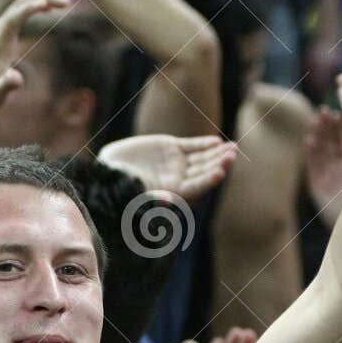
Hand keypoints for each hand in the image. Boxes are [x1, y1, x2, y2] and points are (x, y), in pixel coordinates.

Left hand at [0, 0, 67, 104]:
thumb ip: (5, 86)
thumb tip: (16, 78)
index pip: (13, 17)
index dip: (29, 9)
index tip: (46, 3)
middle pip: (20, 3)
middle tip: (66, 1)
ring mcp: (1, 27)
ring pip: (21, 3)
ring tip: (65, 2)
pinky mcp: (4, 30)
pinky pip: (21, 10)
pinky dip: (36, 5)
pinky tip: (49, 8)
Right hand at [98, 135, 237, 200]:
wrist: (109, 166)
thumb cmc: (119, 185)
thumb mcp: (134, 192)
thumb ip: (152, 197)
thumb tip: (170, 200)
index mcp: (174, 193)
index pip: (197, 187)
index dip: (209, 179)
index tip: (221, 172)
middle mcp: (180, 178)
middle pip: (204, 170)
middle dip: (219, 163)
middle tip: (232, 154)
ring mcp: (178, 162)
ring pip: (203, 158)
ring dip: (217, 153)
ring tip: (232, 147)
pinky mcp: (172, 147)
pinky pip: (193, 146)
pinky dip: (205, 144)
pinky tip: (216, 142)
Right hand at [303, 107, 341, 223]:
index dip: (340, 129)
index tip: (337, 113)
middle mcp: (337, 172)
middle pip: (331, 145)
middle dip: (327, 128)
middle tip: (323, 110)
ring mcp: (326, 179)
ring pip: (321, 154)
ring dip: (318, 136)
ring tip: (315, 120)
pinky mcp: (317, 189)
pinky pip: (313, 169)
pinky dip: (310, 155)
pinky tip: (308, 142)